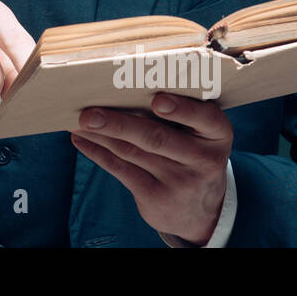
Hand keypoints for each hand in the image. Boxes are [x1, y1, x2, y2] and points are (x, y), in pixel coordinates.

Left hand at [70, 93, 232, 244]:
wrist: (200, 210)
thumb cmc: (192, 153)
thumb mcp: (201, 135)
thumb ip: (180, 113)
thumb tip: (125, 84)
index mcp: (217, 135)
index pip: (206, 119)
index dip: (182, 110)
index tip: (158, 101)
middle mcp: (203, 160)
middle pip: (156, 138)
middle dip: (119, 124)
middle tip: (89, 113)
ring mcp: (180, 182)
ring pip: (132, 152)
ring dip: (101, 135)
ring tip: (78, 121)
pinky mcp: (157, 198)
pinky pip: (122, 171)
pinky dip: (98, 153)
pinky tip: (81, 139)